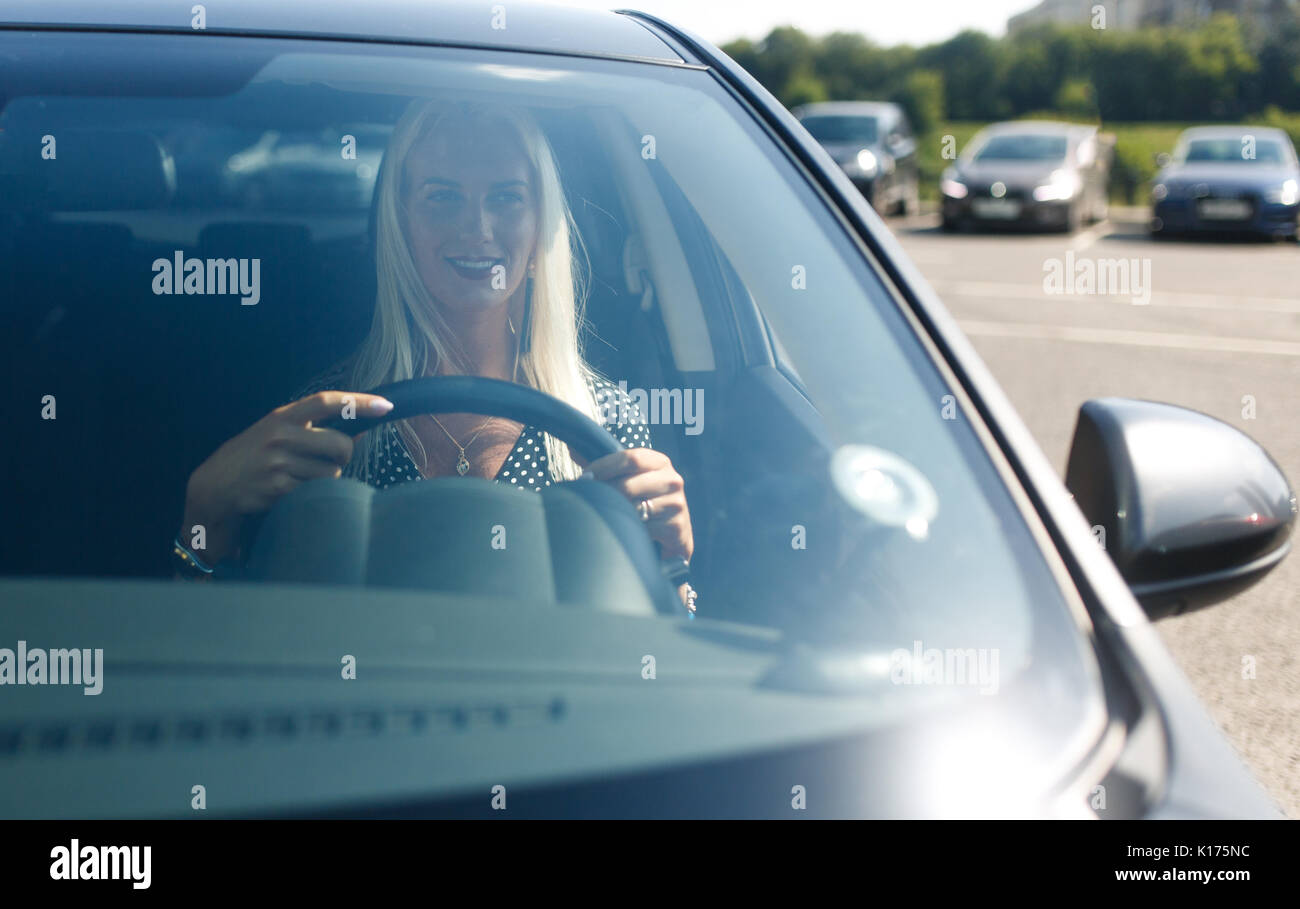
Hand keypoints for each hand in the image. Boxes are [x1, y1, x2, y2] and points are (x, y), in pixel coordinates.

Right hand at [180, 391, 392, 564]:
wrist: (214, 486)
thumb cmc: (251, 457)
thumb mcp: (276, 433)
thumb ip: (311, 430)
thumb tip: (358, 432)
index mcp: (281, 417)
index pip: (326, 402)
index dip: (359, 402)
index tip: (385, 405)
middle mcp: (280, 435)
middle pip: (340, 444)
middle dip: (344, 456)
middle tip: (331, 460)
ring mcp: (278, 462)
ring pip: (332, 473)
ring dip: (326, 480)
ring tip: (301, 478)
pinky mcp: (277, 488)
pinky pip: (315, 493)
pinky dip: (311, 496)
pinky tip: (290, 492)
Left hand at [584, 448, 693, 563]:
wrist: (674, 534)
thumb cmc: (644, 502)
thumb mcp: (630, 479)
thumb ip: (605, 465)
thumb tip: (572, 448)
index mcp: (659, 462)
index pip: (629, 458)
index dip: (603, 468)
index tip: (584, 478)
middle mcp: (671, 479)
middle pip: (627, 486)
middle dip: (604, 495)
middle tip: (590, 501)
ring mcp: (676, 503)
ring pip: (633, 509)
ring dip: (617, 514)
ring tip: (611, 516)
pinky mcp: (676, 527)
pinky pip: (642, 529)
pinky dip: (631, 531)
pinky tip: (630, 531)